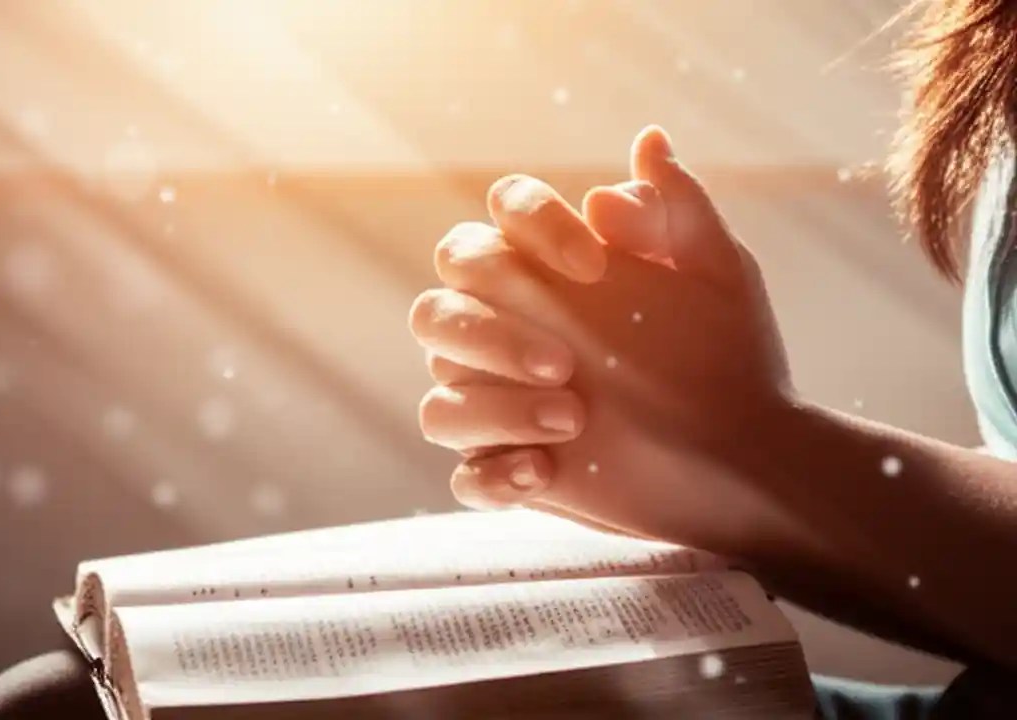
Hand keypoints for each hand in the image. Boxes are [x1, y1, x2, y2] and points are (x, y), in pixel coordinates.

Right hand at [411, 126, 794, 553]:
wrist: (747, 457)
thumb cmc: (729, 354)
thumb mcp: (718, 275)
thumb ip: (679, 209)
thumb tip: (648, 143)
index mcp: (544, 271)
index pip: (501, 218)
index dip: (533, 229)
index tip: (595, 268)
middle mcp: (506, 330)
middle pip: (437, 309)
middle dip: (488, 332)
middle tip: (565, 362)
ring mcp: (500, 403)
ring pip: (440, 398)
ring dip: (492, 407)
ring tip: (571, 420)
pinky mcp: (508, 470)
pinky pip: (464, 474)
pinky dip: (490, 474)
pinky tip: (542, 472)